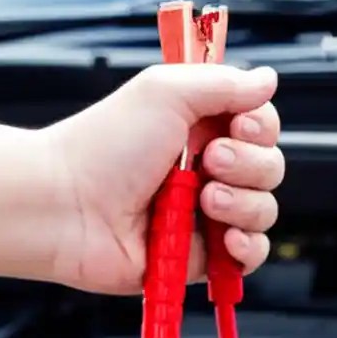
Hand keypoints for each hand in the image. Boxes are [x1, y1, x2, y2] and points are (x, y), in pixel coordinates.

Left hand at [42, 64, 281, 293]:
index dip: (260, 128)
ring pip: (264, 211)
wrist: (67, 206)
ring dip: (245, 204)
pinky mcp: (200, 257)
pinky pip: (249, 256)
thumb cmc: (104, 146)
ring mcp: (204, 215)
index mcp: (199, 127)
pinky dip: (248, 248)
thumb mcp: (166, 91)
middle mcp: (206, 170)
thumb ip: (225, 83)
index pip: (260, 125)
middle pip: (269, 168)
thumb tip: (268, 80)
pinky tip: (227, 239)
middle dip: (250, 166)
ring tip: (205, 201)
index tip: (239, 126)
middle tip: (210, 162)